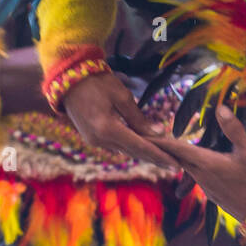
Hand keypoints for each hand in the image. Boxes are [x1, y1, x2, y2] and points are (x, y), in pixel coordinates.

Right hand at [62, 71, 177, 171]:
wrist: (69, 80)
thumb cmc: (97, 83)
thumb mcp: (122, 97)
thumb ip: (139, 118)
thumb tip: (159, 133)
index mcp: (107, 130)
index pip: (140, 147)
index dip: (159, 156)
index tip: (176, 164)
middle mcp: (100, 141)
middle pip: (133, 152)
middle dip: (155, 159)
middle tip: (175, 165)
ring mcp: (94, 141)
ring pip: (125, 150)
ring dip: (144, 154)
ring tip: (164, 159)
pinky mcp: (92, 138)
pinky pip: (116, 146)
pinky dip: (132, 147)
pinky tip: (144, 149)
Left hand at [151, 106, 245, 221]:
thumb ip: (234, 129)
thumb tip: (220, 108)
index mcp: (206, 163)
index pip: (176, 149)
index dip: (159, 140)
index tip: (142, 134)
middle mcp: (200, 175)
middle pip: (176, 158)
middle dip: (161, 147)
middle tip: (147, 137)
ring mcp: (205, 186)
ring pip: (185, 167)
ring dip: (174, 156)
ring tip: (165, 146)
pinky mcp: (210, 192)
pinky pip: (194, 175)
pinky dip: (187, 165)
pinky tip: (191, 161)